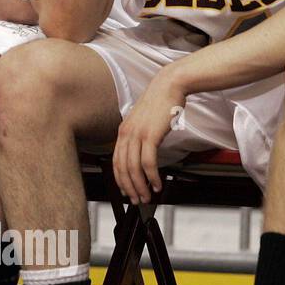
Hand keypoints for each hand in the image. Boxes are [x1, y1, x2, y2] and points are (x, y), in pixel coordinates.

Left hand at [113, 68, 185, 203]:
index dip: (120, 179)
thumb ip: (139, 136)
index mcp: (122, 131)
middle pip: (122, 168)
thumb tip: (142, 153)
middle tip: (137, 200)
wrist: (169, 85)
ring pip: (134, 168)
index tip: (126, 190)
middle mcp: (126, 134)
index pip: (115, 161)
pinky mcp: (151, 135)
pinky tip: (158, 183)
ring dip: (141, 186)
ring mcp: (137, 134)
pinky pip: (148, 162)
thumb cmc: (160, 102)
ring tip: (148, 195)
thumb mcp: (143, 121)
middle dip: (129, 188)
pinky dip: (152, 176)